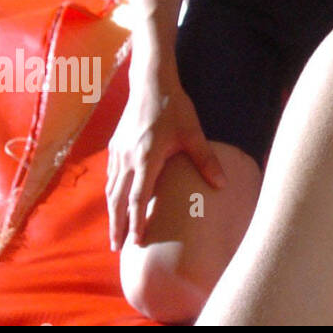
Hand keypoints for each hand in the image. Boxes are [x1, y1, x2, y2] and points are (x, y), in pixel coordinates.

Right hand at [106, 74, 225, 250]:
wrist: (151, 84)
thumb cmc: (174, 108)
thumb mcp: (193, 134)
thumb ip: (206, 160)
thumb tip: (222, 184)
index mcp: (146, 158)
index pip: (138, 199)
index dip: (136, 222)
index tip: (136, 243)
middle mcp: (127, 159)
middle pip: (118, 200)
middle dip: (118, 225)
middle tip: (118, 248)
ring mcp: (118, 153)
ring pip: (111, 190)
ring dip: (112, 212)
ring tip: (116, 232)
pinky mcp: (115, 146)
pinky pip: (110, 176)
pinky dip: (111, 194)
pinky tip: (114, 202)